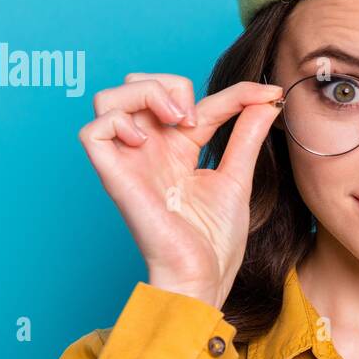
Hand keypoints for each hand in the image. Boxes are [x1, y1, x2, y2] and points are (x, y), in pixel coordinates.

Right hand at [77, 72, 283, 308]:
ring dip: (144, 93)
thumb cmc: (215, 242)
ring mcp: (130, 161)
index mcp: (177, 150)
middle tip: (196, 117)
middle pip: (135, 85)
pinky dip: (118, 121)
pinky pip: (92, 131)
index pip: (195, 101)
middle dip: (168, 82)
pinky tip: (147, 140)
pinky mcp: (115, 177)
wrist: (204, 276)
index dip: (233, 92)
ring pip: (108, 99)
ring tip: (176, 119)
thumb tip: (266, 98)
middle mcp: (150, 150)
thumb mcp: (238, 176)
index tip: (267, 94)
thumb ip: (247, 135)